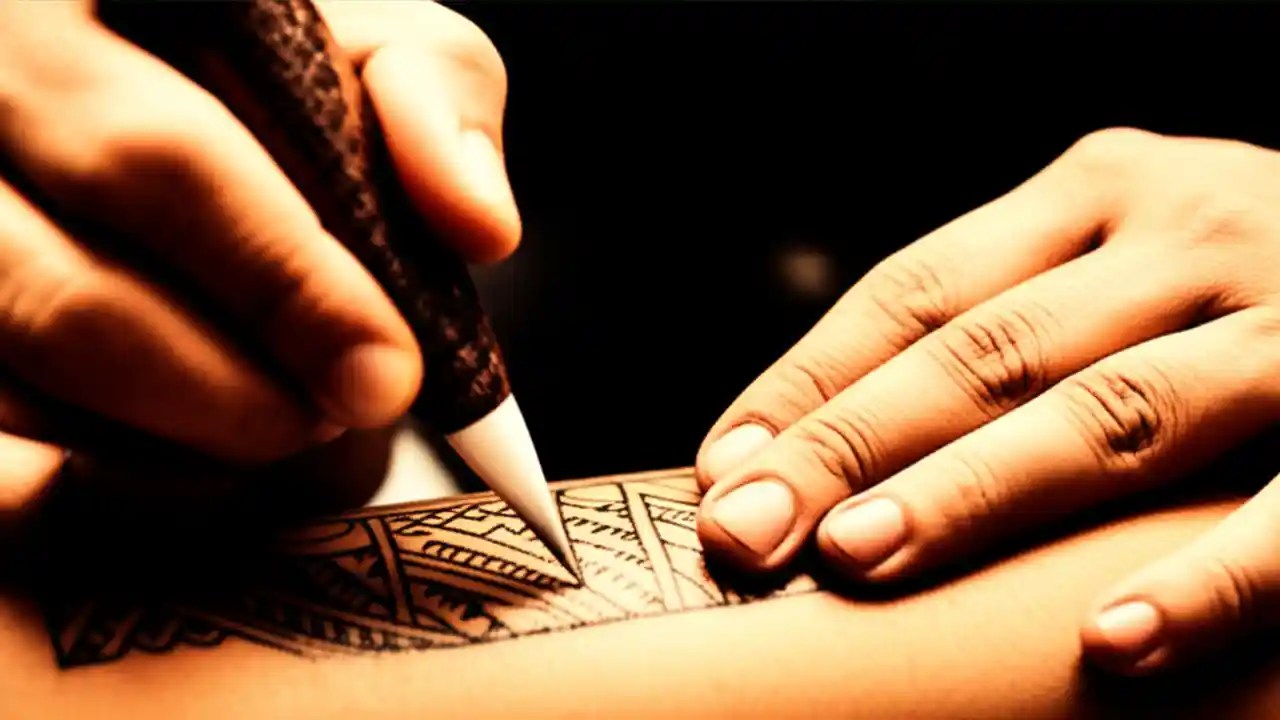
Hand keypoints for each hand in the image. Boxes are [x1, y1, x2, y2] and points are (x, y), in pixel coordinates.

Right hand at [0, 1, 516, 481]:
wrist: (156, 66)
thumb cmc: (269, 63)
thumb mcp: (366, 40)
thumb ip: (430, 102)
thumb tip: (479, 224)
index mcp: (83, 10)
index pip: (170, 168)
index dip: (287, 289)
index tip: (388, 376)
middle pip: (74, 304)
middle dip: (235, 397)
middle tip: (344, 422)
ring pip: (28, 381)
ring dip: (176, 441)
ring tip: (287, 416)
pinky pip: (6, 420)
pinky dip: (108, 457)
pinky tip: (193, 428)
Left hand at [694, 127, 1279, 675]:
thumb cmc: (1240, 289)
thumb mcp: (1124, 265)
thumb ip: (1008, 322)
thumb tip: (813, 445)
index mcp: (1101, 192)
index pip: (914, 291)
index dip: (811, 383)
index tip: (725, 469)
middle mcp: (1191, 230)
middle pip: (987, 350)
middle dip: (853, 444)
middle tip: (748, 529)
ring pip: (1112, 413)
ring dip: (978, 493)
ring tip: (862, 558)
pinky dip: (1198, 579)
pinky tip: (1103, 642)